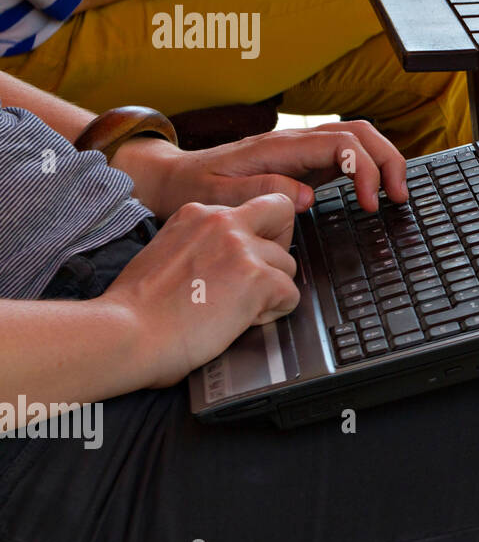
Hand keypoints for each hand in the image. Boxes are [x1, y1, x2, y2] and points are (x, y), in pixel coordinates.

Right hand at [102, 194, 299, 385]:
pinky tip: (243, 322)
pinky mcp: (257, 279)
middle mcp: (222, 222)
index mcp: (197, 213)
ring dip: (271, 289)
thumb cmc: (135, 308)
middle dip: (279, 244)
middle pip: (281, 215)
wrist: (125, 332)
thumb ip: (200, 244)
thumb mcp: (164, 252)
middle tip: (260, 275)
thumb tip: (222, 258)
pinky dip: (274, 313)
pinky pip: (290, 294)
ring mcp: (242, 248)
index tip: (242, 259)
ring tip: (238, 310)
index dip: (253, 235)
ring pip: (288, 264)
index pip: (249, 209)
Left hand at [112, 121, 410, 219]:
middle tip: (398, 196)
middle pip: (359, 131)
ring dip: (383, 160)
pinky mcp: (302, 162)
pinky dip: (368, 167)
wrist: (170, 178)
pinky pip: (345, 154)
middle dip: (388, 159)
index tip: (369, 204)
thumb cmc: (191, 189)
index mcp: (279, 148)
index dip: (365, 170)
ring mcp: (300, 150)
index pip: (340, 144)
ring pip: (357, 138)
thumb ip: (261, 192)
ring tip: (394, 194)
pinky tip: (373, 191)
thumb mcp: (216, 197)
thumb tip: (305, 197)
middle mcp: (294, 142)